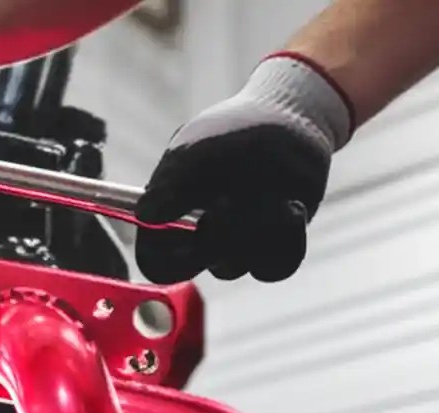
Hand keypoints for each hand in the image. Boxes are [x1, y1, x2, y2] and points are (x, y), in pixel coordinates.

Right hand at [134, 53, 353, 283]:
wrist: (287, 118)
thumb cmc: (232, 130)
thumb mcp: (196, 149)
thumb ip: (170, 183)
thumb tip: (146, 215)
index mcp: (170, 216)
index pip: (153, 258)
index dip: (162, 257)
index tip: (184, 233)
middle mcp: (199, 236)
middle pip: (193, 268)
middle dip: (213, 237)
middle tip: (228, 201)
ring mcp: (236, 245)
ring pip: (237, 267)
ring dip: (253, 228)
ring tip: (270, 195)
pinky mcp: (273, 247)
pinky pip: (276, 267)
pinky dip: (286, 237)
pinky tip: (291, 207)